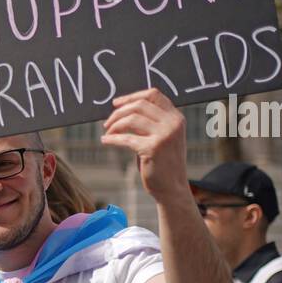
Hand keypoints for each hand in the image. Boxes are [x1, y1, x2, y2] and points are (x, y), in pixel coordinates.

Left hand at [100, 88, 190, 204]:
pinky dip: (112, 139)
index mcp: (176, 117)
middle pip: (140, 105)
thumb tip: (123, 109)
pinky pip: (126, 138)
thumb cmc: (163, 162)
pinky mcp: (153, 148)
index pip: (154, 94)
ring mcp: (164, 135)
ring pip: (132, 119)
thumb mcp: (162, 136)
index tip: (116, 103)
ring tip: (108, 132)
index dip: (132, 96)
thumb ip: (150, 122)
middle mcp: (173, 123)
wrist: (172, 188)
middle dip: (119, 112)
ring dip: (115, 125)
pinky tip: (105, 141)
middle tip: (107, 122)